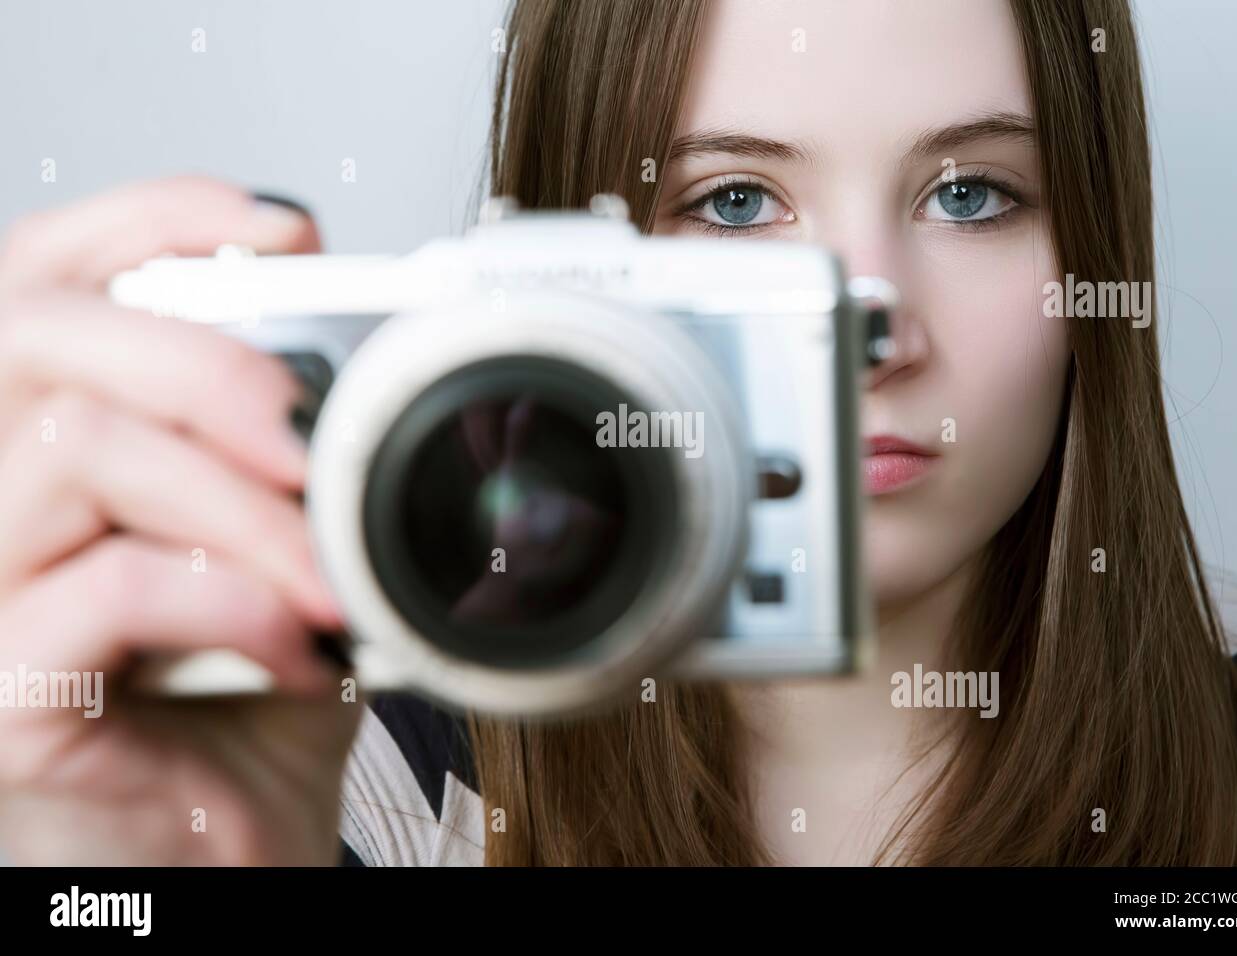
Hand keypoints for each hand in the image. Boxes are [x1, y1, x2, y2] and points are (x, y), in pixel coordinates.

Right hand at [0, 177, 360, 864]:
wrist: (233, 852)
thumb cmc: (251, 708)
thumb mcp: (285, 558)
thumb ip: (292, 462)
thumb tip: (354, 358)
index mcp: (50, 451)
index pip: (45, 279)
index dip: (147, 219)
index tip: (281, 229)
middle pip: (40, 336)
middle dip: (205, 361)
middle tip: (314, 436)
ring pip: (78, 450)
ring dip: (244, 506)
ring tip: (330, 580)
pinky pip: (113, 586)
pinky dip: (237, 603)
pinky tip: (301, 653)